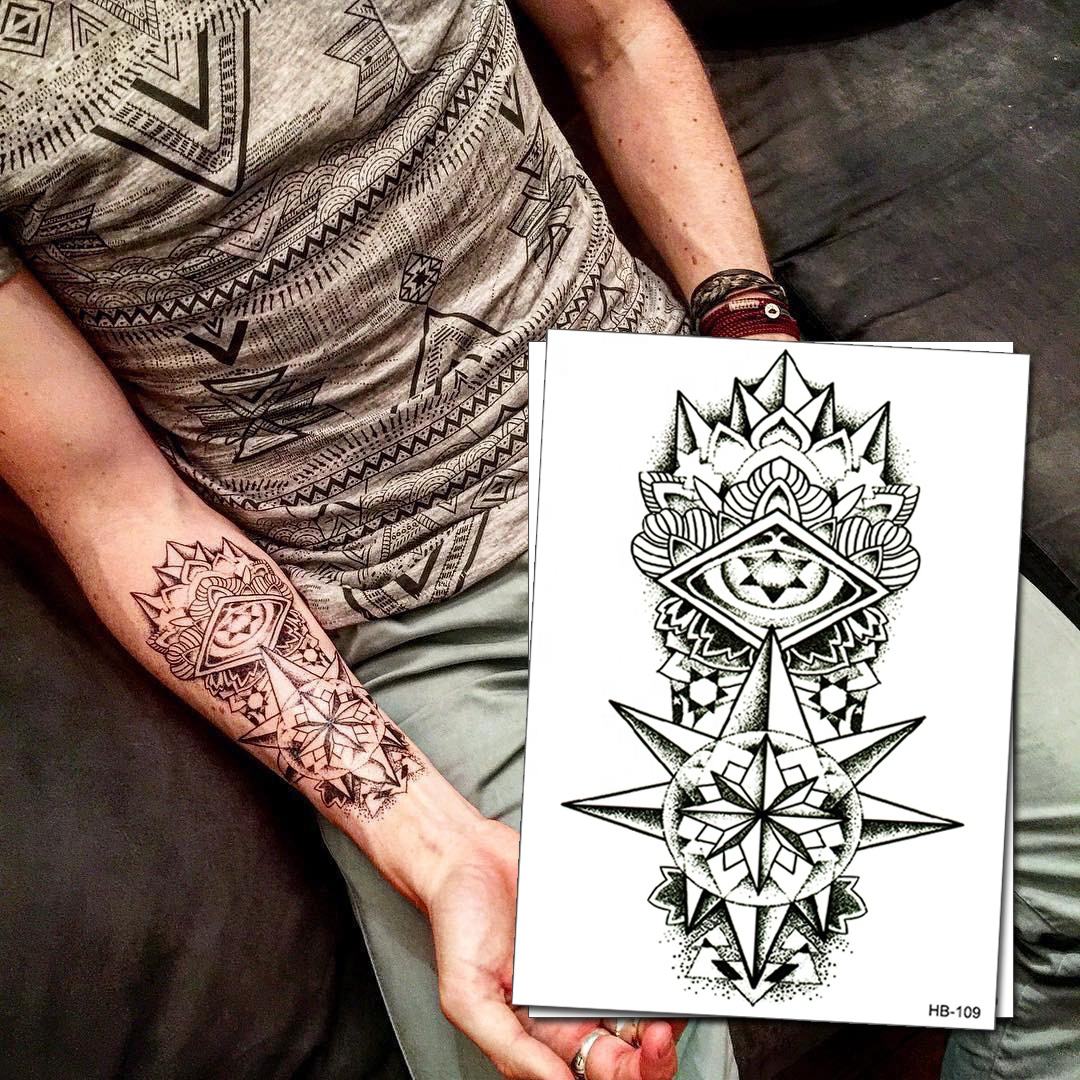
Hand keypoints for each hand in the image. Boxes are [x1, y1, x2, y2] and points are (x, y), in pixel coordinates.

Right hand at [424, 817, 684, 1079]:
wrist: (466, 857)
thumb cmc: (458, 926)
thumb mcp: (467, 999)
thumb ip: (510, 1050)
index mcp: (546, 1032)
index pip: (598, 1072)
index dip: (632, 1072)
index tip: (648, 1052)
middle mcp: (574, 1004)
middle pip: (630, 1049)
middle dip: (656, 1053)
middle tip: (663, 1035)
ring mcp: (592, 966)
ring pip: (644, 1003)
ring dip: (667, 1010)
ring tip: (675, 1001)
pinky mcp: (601, 928)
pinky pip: (637, 950)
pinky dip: (657, 961)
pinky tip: (667, 960)